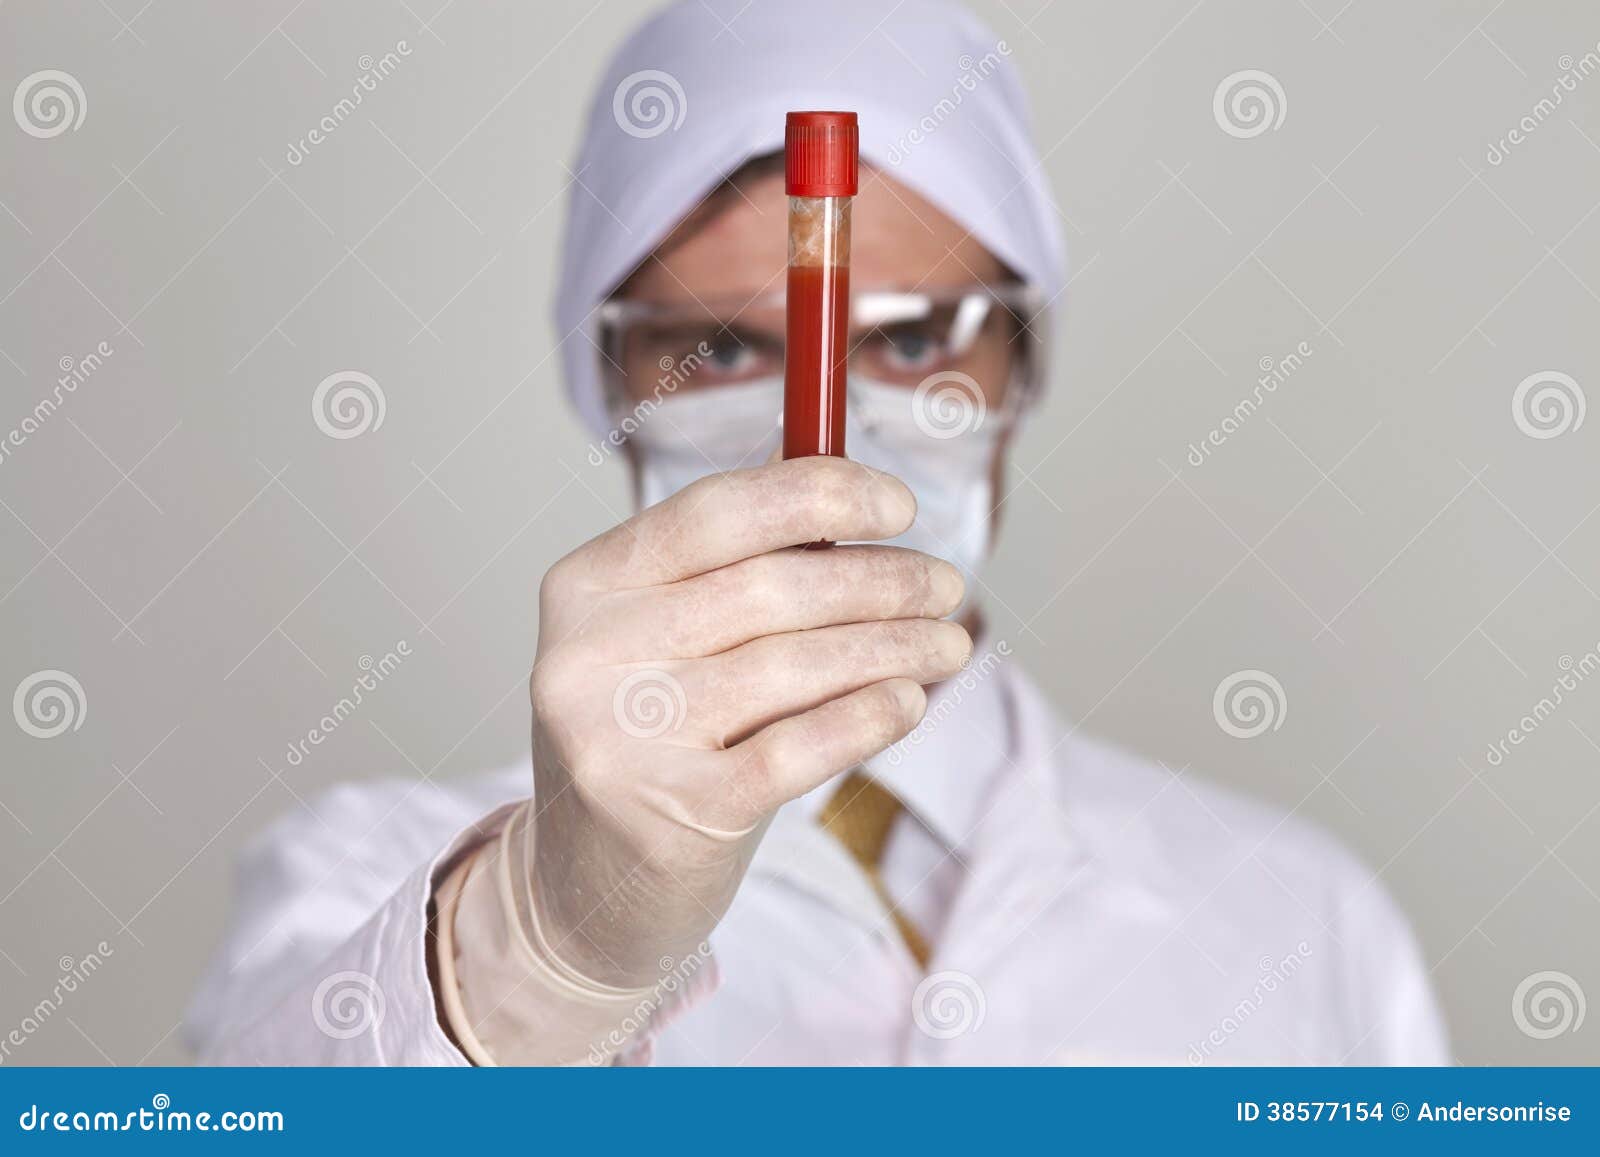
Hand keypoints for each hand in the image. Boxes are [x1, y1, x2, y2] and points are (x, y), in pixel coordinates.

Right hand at [526, 455, 968, 985]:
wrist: (589, 884)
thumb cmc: (655, 740)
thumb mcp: (668, 642)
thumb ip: (742, 574)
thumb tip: (859, 506)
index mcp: (588, 585)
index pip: (718, 512)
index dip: (820, 494)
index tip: (901, 504)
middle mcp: (590, 655)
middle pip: (769, 588)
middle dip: (880, 580)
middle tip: (945, 585)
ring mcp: (622, 737)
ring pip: (793, 665)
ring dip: (892, 647)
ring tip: (949, 644)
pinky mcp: (670, 813)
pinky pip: (797, 749)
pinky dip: (867, 717)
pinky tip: (908, 702)